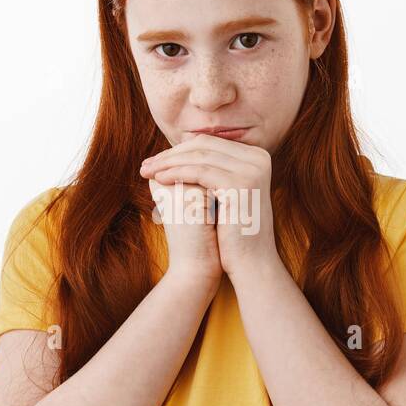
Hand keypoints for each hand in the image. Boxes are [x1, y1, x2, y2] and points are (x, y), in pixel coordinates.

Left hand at [140, 133, 279, 278]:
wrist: (252, 261)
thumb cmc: (233, 231)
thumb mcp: (223, 193)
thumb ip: (208, 168)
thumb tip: (176, 149)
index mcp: (256, 156)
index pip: (210, 143)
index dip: (179, 150)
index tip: (156, 161)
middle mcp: (259, 157)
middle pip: (204, 145)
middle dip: (171, 154)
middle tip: (147, 164)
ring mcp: (252, 169)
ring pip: (200, 156)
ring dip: (168, 163)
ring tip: (147, 171)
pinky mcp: (242, 183)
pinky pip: (200, 171)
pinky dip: (176, 173)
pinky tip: (159, 179)